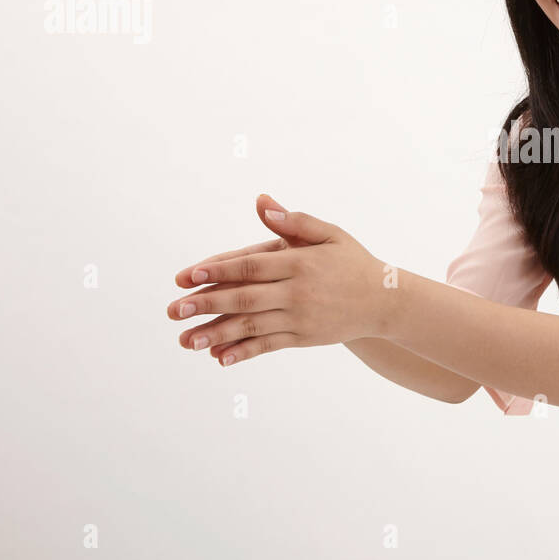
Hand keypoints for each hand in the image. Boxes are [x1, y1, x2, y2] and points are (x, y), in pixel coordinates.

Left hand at [167, 193, 394, 366]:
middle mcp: (298, 291)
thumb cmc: (352, 262)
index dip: (217, 271)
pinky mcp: (303, 337)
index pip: (251, 266)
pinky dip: (243, 352)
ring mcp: (300, 317)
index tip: (187, 276)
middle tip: (174, 309)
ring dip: (215, 333)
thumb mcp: (330, 234)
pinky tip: (218, 357)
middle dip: (207, 304)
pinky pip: (268, 345)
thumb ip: (294, 220)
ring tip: (185, 340)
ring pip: (252, 326)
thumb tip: (261, 202)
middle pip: (244, 298)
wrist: (385, 301)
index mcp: (300, 262)